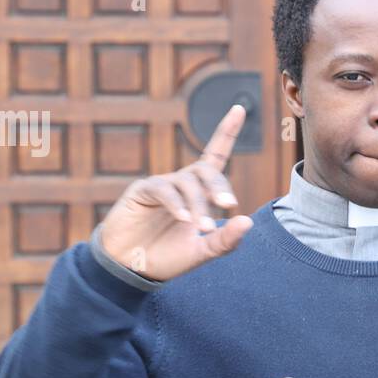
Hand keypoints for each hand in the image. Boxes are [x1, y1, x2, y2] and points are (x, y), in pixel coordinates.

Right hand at [97, 104, 252, 281]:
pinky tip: (183, 220)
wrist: (130, 269)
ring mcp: (161, 186)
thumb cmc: (166, 257)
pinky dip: (176, 204)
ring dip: (198, 204)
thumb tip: (247, 221)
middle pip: (206, 168)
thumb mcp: (201, 253)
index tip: (239, 108)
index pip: (215, 156)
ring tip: (202, 227)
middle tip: (228, 204)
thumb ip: (225, 240)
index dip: (226, 132)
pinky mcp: (142, 191)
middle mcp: (181, 183)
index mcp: (198, 193)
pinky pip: (163, 189)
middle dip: (219, 184)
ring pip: (187, 182)